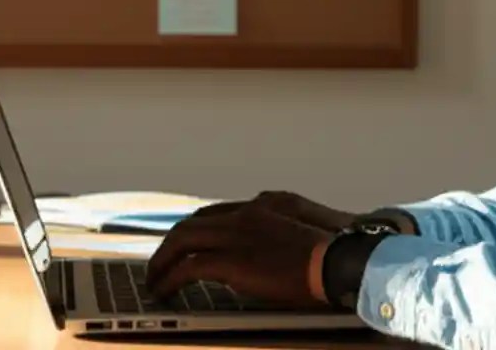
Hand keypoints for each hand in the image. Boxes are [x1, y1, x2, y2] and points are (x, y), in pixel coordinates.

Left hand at [145, 192, 348, 307]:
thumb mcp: (309, 232)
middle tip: (160, 263)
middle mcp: (247, 212)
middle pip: (193, 223)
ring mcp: (237, 233)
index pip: (218, 212)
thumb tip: (266, 251)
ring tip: (154, 280)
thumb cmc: (336, 254)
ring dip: (162, 260)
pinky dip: (170, 279)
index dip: (197, 229)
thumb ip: (281, 233)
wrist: (342, 261)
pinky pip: (187, 267)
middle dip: (171, 244)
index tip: (186, 244)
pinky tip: (164, 291)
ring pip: (182, 239)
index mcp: (266, 204)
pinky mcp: (232, 260)